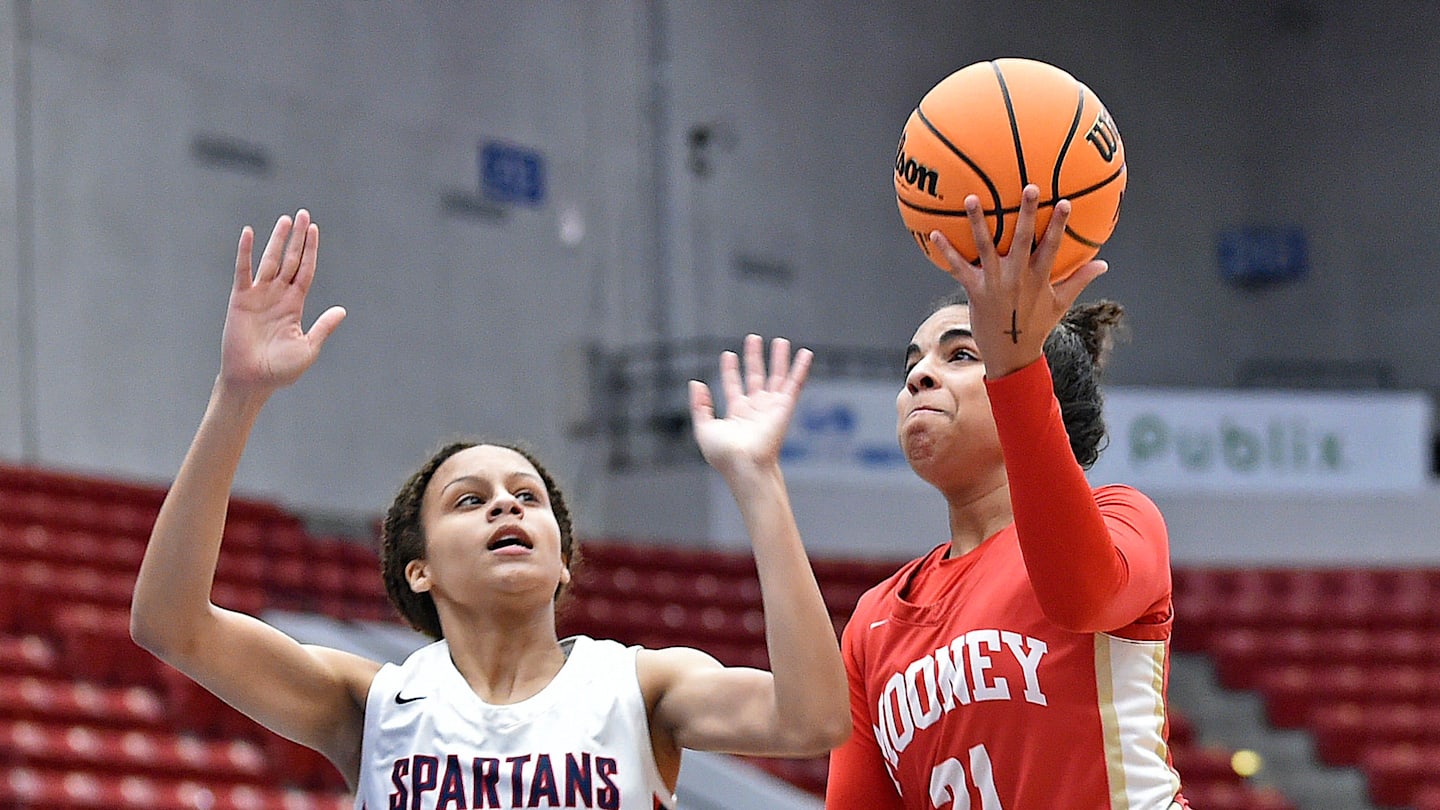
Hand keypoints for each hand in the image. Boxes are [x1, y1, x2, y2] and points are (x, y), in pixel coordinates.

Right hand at [219, 210, 344, 395]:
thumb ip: (323, 327)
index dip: (311, 250)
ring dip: (277, 240)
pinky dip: (245, 252)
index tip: (315, 229)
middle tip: (303, 214)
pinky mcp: (240, 299)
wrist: (253, 381)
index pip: (306, 270)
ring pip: (270, 261)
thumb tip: (342, 310)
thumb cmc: (280, 370)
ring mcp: (259, 296)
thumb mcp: (308, 348)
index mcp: (295, 305)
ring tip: (286, 219)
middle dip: (297, 238)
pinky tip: (249, 233)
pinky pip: (243, 271)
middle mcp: (278, 296)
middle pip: (290, 260)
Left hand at [689, 334, 811, 477]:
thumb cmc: (724, 454)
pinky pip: (794, 384)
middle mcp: (755, 409)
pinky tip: (805, 354)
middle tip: (753, 339)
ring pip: (777, 377)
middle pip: (756, 377)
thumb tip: (695, 383)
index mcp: (737, 414)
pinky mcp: (784, 407)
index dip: (731, 370)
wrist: (744, 464)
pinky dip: (800, 369)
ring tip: (780, 341)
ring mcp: (771, 407)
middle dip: (754, 358)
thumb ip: (700, 405)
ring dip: (779, 359)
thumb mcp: (704, 428)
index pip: (734, 385)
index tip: (728, 354)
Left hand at [929, 185, 1106, 377]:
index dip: (1059, 225)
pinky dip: (946, 251)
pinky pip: (958, 268)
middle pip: (1024, 239)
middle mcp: (1018, 277)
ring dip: (978, 221)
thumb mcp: (1061, 304)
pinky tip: (934, 233)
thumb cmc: (1036, 326)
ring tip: (972, 197)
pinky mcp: (975, 291)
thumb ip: (1079, 280)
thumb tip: (1103, 264)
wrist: (1011, 355)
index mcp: (1040, 277)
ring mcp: (995, 283)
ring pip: (986, 246)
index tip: (1065, 202)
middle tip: (1029, 187)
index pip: (1053, 246)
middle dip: (1027, 213)